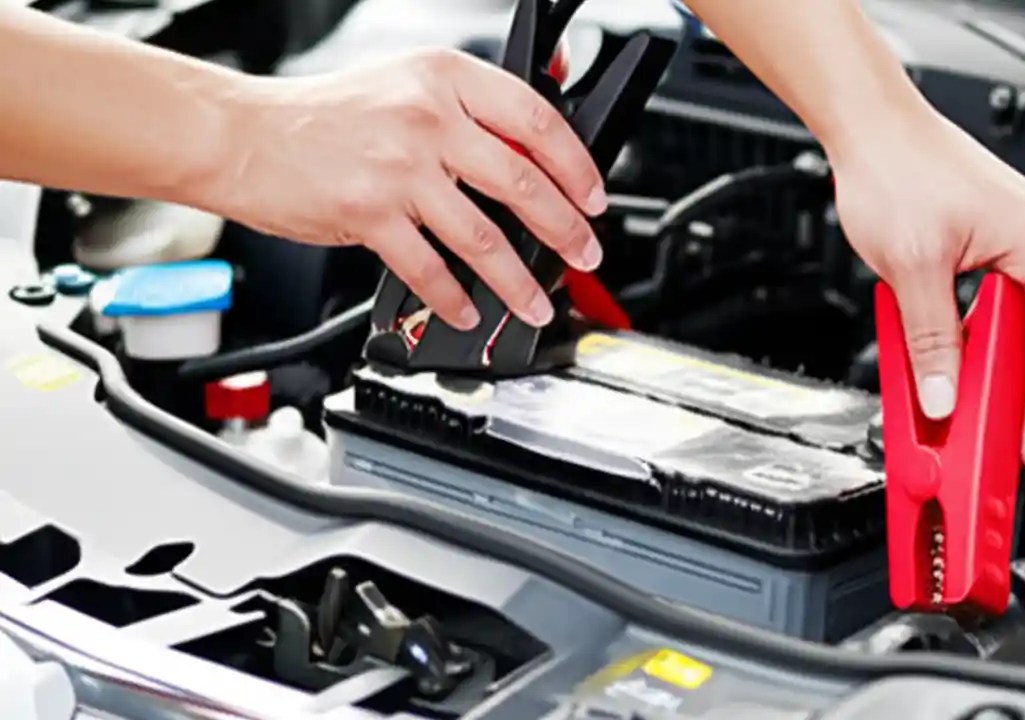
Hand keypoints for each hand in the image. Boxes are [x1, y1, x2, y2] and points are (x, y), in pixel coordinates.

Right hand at [206, 48, 605, 329]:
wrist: (242, 135)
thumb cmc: (321, 114)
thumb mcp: (404, 84)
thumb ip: (467, 110)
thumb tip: (531, 141)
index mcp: (444, 78)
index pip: (535, 119)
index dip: (576, 164)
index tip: (594, 196)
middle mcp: (426, 118)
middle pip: (523, 181)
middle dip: (565, 229)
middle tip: (585, 253)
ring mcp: (398, 168)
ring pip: (484, 236)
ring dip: (519, 280)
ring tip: (538, 301)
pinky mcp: (369, 213)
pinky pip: (428, 268)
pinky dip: (453, 298)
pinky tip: (468, 311)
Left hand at [830, 100, 1024, 488]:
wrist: (869, 125)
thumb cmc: (895, 167)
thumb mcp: (911, 268)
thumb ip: (930, 342)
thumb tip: (944, 398)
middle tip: (1020, 461)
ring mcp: (1019, 246)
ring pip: (1019, 334)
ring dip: (1002, 381)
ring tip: (992, 433)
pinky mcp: (992, 249)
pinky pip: (996, 314)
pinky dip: (981, 349)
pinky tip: (968, 381)